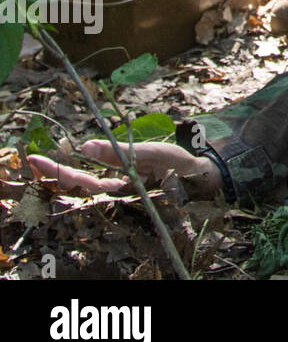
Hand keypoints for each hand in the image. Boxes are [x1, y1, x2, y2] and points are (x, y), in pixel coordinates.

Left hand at [18, 141, 221, 198]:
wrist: (199, 179)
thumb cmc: (178, 167)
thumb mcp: (150, 154)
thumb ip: (119, 153)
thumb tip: (84, 147)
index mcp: (118, 191)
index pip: (79, 183)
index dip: (57, 171)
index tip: (36, 159)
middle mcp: (113, 195)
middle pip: (76, 187)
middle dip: (54, 174)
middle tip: (33, 159)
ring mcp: (117, 191)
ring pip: (83, 185)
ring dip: (64, 174)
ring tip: (46, 162)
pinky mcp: (123, 185)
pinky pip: (95, 181)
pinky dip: (81, 172)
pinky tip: (76, 162)